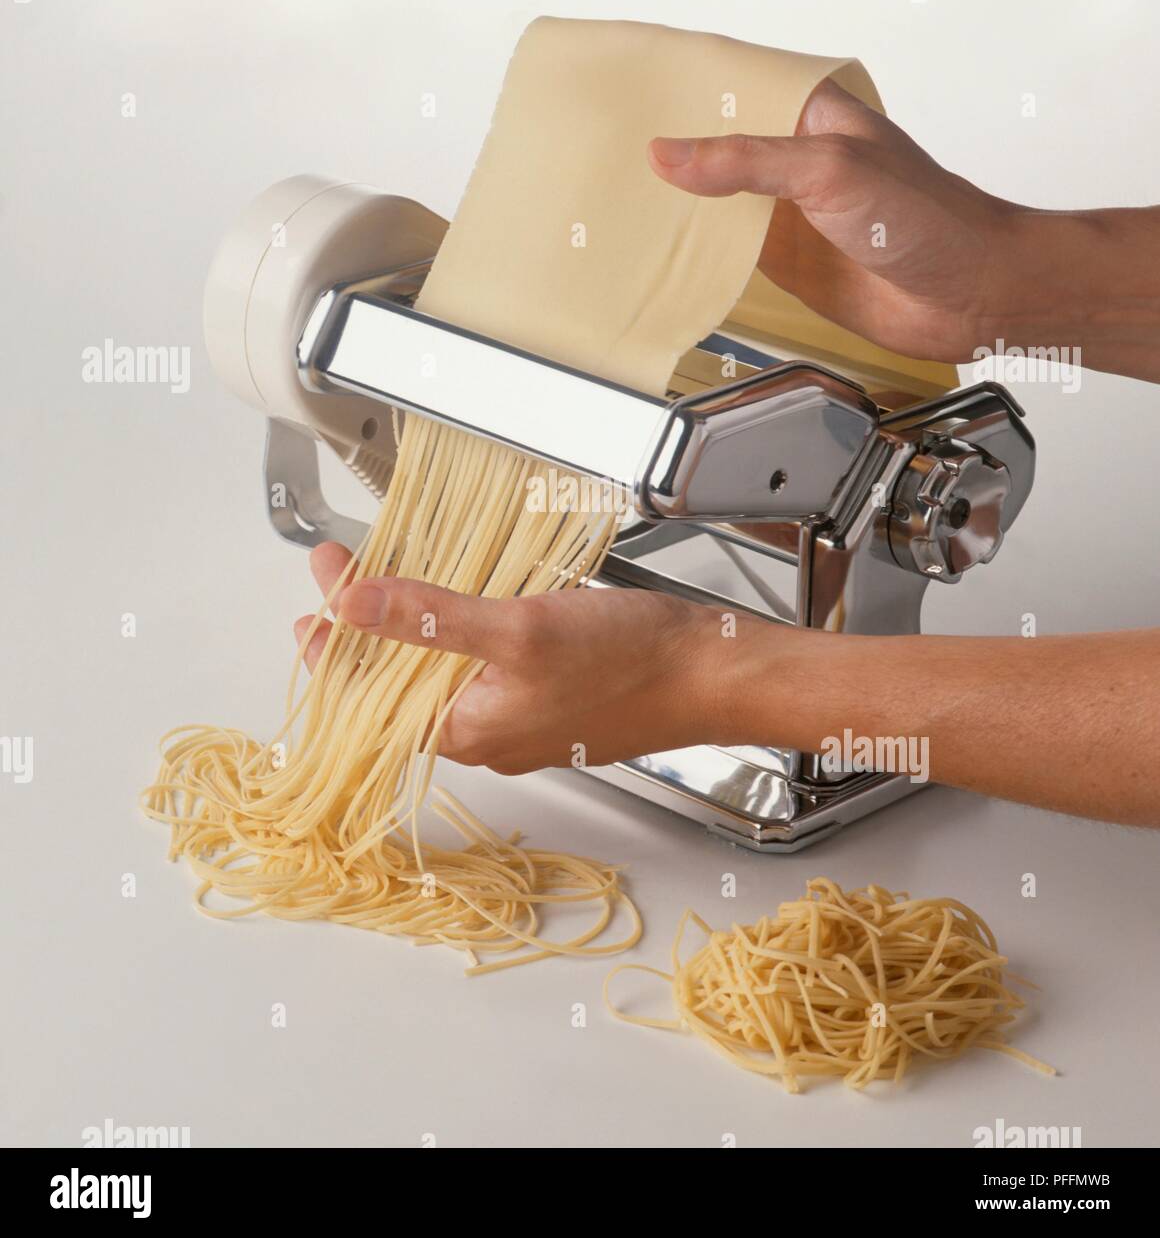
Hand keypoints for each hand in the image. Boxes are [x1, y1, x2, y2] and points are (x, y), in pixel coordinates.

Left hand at [295, 541, 777, 774]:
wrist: (711, 673)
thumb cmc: (629, 664)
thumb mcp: (517, 628)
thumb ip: (429, 618)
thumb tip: (351, 603)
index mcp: (467, 733)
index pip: (367, 697)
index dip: (332, 643)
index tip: (321, 587)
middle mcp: (488, 739)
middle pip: (400, 691)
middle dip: (365, 637)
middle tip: (343, 583)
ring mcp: (520, 723)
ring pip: (443, 681)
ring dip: (412, 635)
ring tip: (390, 589)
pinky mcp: (549, 702)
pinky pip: (483, 675)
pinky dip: (460, 639)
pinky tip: (464, 607)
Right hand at [649, 77, 1025, 364]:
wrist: (969, 293)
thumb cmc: (928, 218)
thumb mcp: (830, 171)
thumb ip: (748, 162)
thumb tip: (670, 155)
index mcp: (811, 113)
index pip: (734, 86)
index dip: (684, 88)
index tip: (628, 91)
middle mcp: (796, 159)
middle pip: (716, 146)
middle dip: (668, 151)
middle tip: (603, 151)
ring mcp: (790, 212)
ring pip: (717, 202)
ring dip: (676, 207)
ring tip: (612, 200)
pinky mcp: (789, 263)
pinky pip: (730, 254)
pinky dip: (696, 255)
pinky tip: (657, 253)